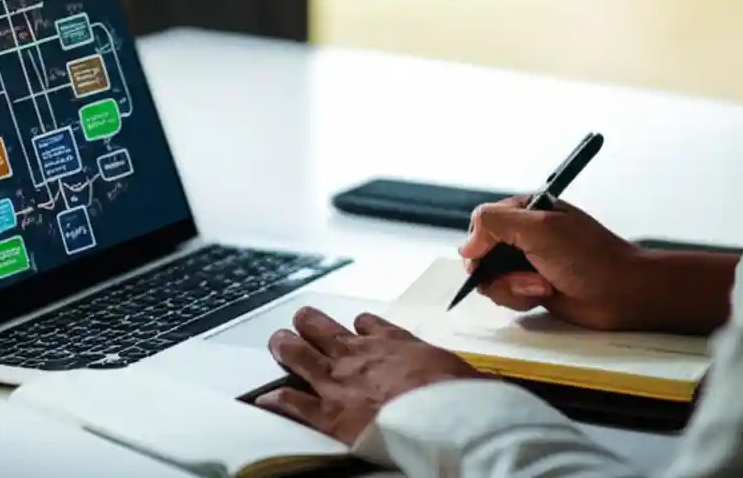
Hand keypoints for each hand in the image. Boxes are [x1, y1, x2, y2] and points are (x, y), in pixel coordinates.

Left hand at [255, 306, 487, 444]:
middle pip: (323, 328)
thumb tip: (475, 383)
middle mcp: (361, 355)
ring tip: (277, 342)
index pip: (369, 324)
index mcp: (394, 342)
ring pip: (298, 353)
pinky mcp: (328, 413)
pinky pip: (291, 402)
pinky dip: (276, 399)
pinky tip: (266, 398)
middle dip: (308, 323)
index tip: (356, 326)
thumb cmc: (460, 398)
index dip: (359, 326)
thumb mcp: (460, 372)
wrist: (448, 420)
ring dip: (284, 347)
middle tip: (300, 322)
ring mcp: (340, 382)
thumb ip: (448, 371)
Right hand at [460, 195, 645, 330]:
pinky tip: (544, 295)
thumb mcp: (541, 228)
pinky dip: (521, 299)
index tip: (486, 259)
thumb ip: (496, 224)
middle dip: (498, 271)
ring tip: (542, 286)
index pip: (482, 221)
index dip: (479, 243)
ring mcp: (528, 262)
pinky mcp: (532, 287)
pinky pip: (506, 295)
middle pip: (482, 253)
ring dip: (513, 287)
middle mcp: (525, 234)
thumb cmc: (592, 257)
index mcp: (527, 210)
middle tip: (527, 274)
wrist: (624, 294)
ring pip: (492, 278)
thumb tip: (466, 244)